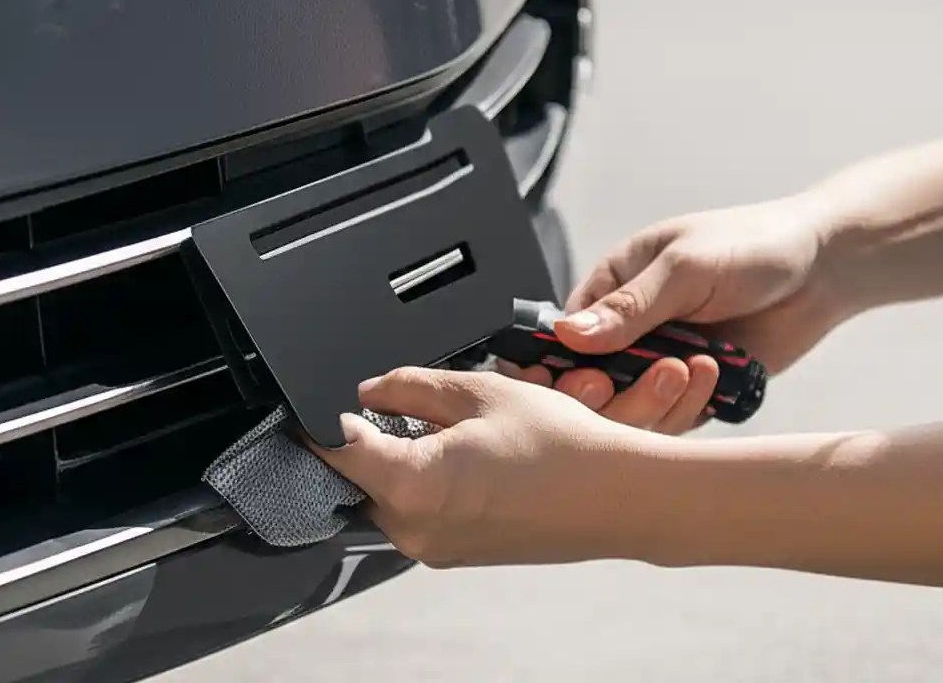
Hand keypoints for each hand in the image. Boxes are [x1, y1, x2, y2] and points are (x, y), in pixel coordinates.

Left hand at [316, 366, 658, 567]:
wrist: (621, 498)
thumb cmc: (563, 448)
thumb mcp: (479, 392)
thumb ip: (409, 386)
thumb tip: (369, 388)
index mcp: (411, 485)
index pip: (335, 451)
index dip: (323, 417)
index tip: (321, 398)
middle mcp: (414, 529)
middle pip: (357, 477)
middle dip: (370, 438)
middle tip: (408, 405)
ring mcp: (435, 548)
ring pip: (387, 496)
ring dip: (400, 461)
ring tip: (452, 432)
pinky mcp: (454, 555)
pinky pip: (418, 514)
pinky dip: (426, 483)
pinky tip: (466, 458)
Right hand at [506, 195, 852, 431]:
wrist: (825, 268)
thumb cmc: (751, 246)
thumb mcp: (684, 267)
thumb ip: (628, 307)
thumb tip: (567, 335)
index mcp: (610, 287)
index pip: (562, 337)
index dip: (561, 366)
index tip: (585, 381)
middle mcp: (627, 330)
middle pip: (590, 384)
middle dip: (614, 392)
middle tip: (657, 375)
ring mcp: (659, 364)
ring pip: (628, 411)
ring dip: (656, 401)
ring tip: (695, 367)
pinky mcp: (693, 392)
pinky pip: (670, 421)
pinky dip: (687, 410)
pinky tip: (716, 377)